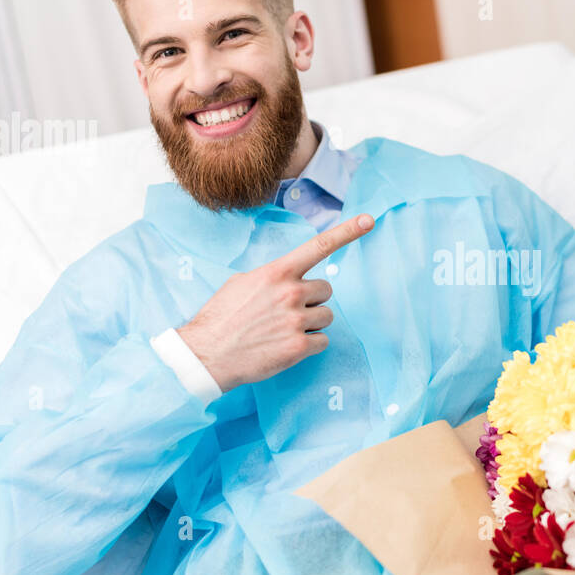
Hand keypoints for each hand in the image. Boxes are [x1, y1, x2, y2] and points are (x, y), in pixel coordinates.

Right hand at [177, 213, 373, 391]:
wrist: (206, 355)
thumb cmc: (221, 318)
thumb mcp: (242, 283)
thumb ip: (272, 277)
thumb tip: (288, 278)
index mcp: (277, 272)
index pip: (318, 246)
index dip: (347, 231)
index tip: (368, 220)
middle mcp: (290, 292)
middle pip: (326, 290)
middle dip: (312, 300)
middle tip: (288, 312)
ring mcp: (296, 319)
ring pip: (326, 316)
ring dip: (311, 323)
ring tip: (283, 330)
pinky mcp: (299, 345)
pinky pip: (322, 341)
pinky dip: (309, 345)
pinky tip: (286, 347)